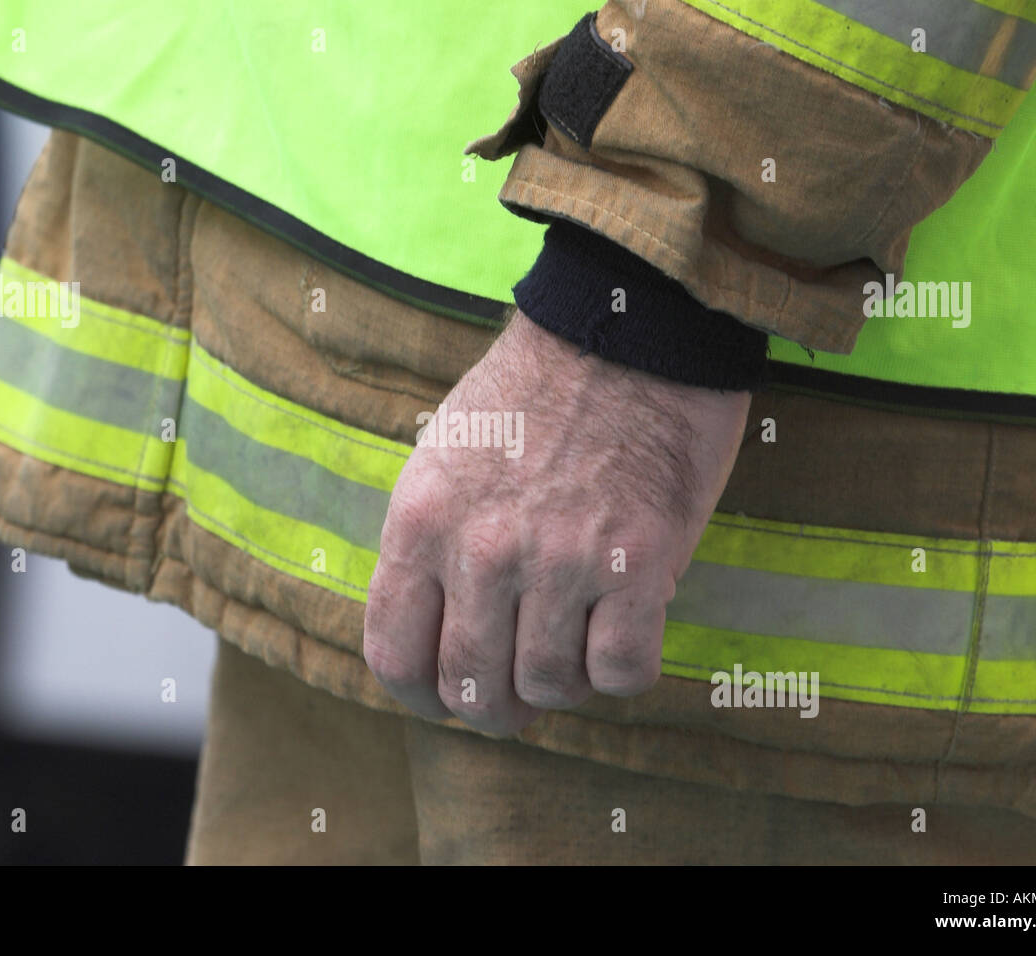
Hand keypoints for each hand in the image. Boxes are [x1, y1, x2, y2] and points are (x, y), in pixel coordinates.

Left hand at [363, 311, 749, 733]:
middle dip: (495, 707)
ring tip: (576, 641)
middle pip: (472, 689)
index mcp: (420, 523)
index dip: (421, 696)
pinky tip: (623, 632)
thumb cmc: (532, 391)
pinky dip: (622, 669)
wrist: (625, 328)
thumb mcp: (442, 456)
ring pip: (549, 687)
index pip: (395, 657)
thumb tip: (436, 630)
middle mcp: (482, 552)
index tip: (446, 698)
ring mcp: (561, 561)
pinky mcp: (639, 565)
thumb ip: (428, 545)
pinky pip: (622, 672)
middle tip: (520, 692)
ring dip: (563, 681)